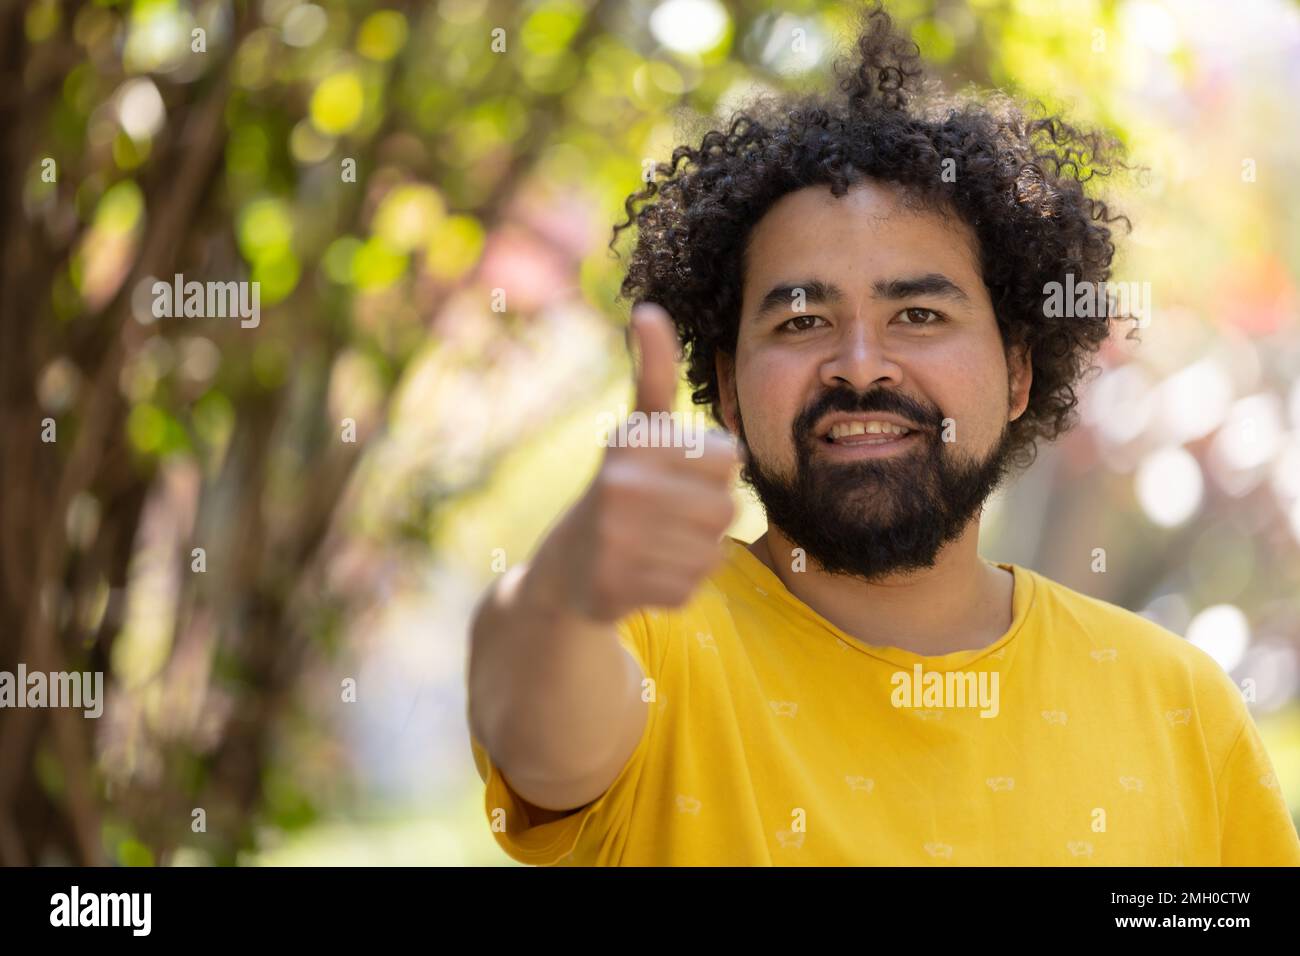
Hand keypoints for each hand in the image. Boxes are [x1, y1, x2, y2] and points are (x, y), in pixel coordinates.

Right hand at [541, 302, 739, 622]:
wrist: (565, 568)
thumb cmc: (618, 486)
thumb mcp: (635, 428)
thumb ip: (654, 372)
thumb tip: (648, 309)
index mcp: (632, 441)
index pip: (728, 457)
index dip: (712, 470)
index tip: (679, 474)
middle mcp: (620, 486)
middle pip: (726, 507)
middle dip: (707, 515)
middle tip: (669, 516)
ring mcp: (616, 540)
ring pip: (712, 549)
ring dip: (694, 551)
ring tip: (656, 543)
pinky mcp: (618, 587)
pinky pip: (691, 586)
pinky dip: (677, 584)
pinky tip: (646, 573)